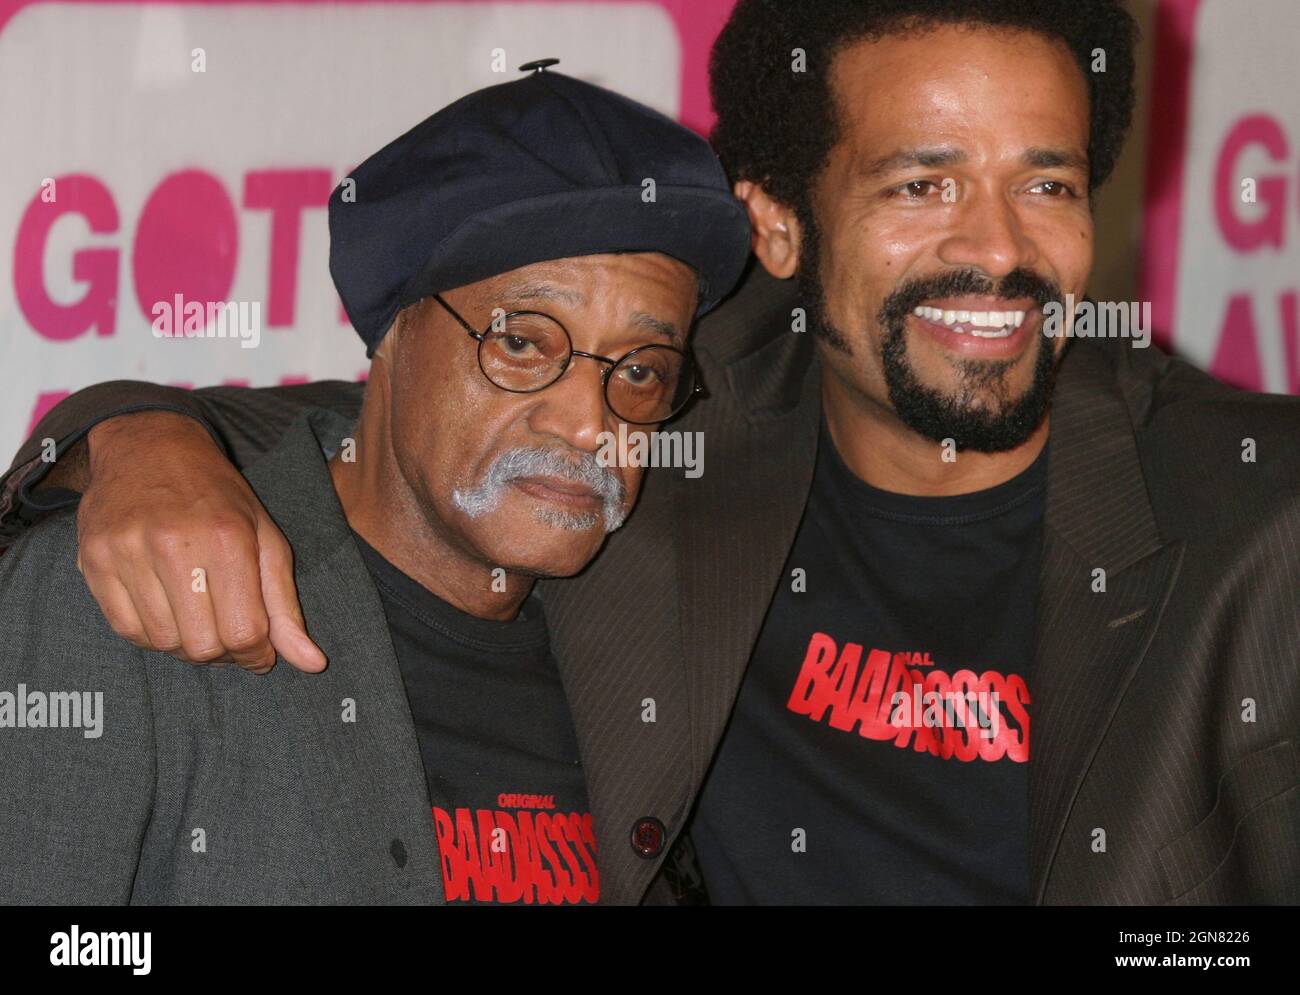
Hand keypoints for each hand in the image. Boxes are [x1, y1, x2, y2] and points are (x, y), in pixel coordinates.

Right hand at [73, 412, 327, 674]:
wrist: (150, 447)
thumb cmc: (218, 497)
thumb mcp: (265, 539)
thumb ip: (285, 606)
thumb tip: (312, 665)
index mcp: (228, 538)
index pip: (245, 631)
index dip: (257, 655)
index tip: (260, 652)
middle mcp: (175, 545)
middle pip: (203, 645)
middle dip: (223, 652)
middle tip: (228, 632)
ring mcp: (128, 552)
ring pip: (164, 642)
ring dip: (186, 643)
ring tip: (198, 615)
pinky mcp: (94, 561)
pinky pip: (126, 630)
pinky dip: (152, 635)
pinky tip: (168, 611)